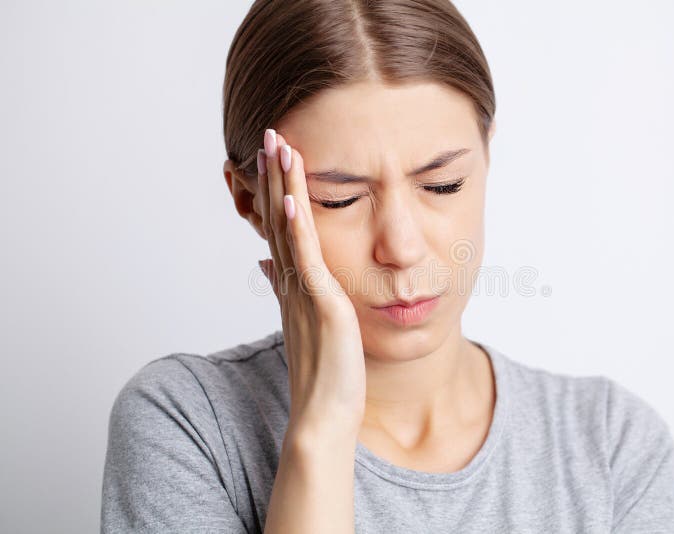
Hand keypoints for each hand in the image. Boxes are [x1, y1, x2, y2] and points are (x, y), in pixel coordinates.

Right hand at [256, 128, 365, 436]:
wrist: (323, 415)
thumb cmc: (323, 373)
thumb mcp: (305, 322)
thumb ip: (288, 287)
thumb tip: (269, 261)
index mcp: (293, 285)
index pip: (281, 227)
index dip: (276, 189)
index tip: (276, 154)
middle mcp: (292, 283)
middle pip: (279, 219)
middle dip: (275, 175)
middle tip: (270, 133)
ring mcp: (303, 293)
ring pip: (289, 231)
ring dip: (283, 187)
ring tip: (278, 146)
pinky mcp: (321, 306)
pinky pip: (306, 261)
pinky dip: (297, 229)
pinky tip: (291, 199)